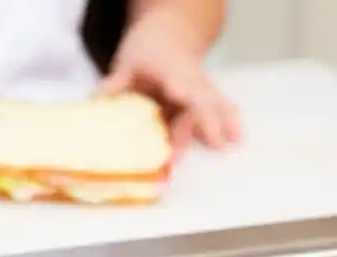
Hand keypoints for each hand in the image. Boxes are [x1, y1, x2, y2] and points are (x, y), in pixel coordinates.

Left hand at [99, 9, 239, 152]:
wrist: (170, 34)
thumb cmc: (147, 51)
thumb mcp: (126, 64)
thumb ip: (115, 85)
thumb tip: (97, 105)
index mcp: (169, 69)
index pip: (178, 81)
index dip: (181, 91)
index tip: (182, 99)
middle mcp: (189, 79)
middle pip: (200, 100)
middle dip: (207, 121)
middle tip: (215, 143)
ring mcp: (201, 87)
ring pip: (214, 103)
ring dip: (225, 122)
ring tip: (235, 140)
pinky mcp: (206, 96)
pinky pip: (220, 106)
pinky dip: (229, 118)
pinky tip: (239, 134)